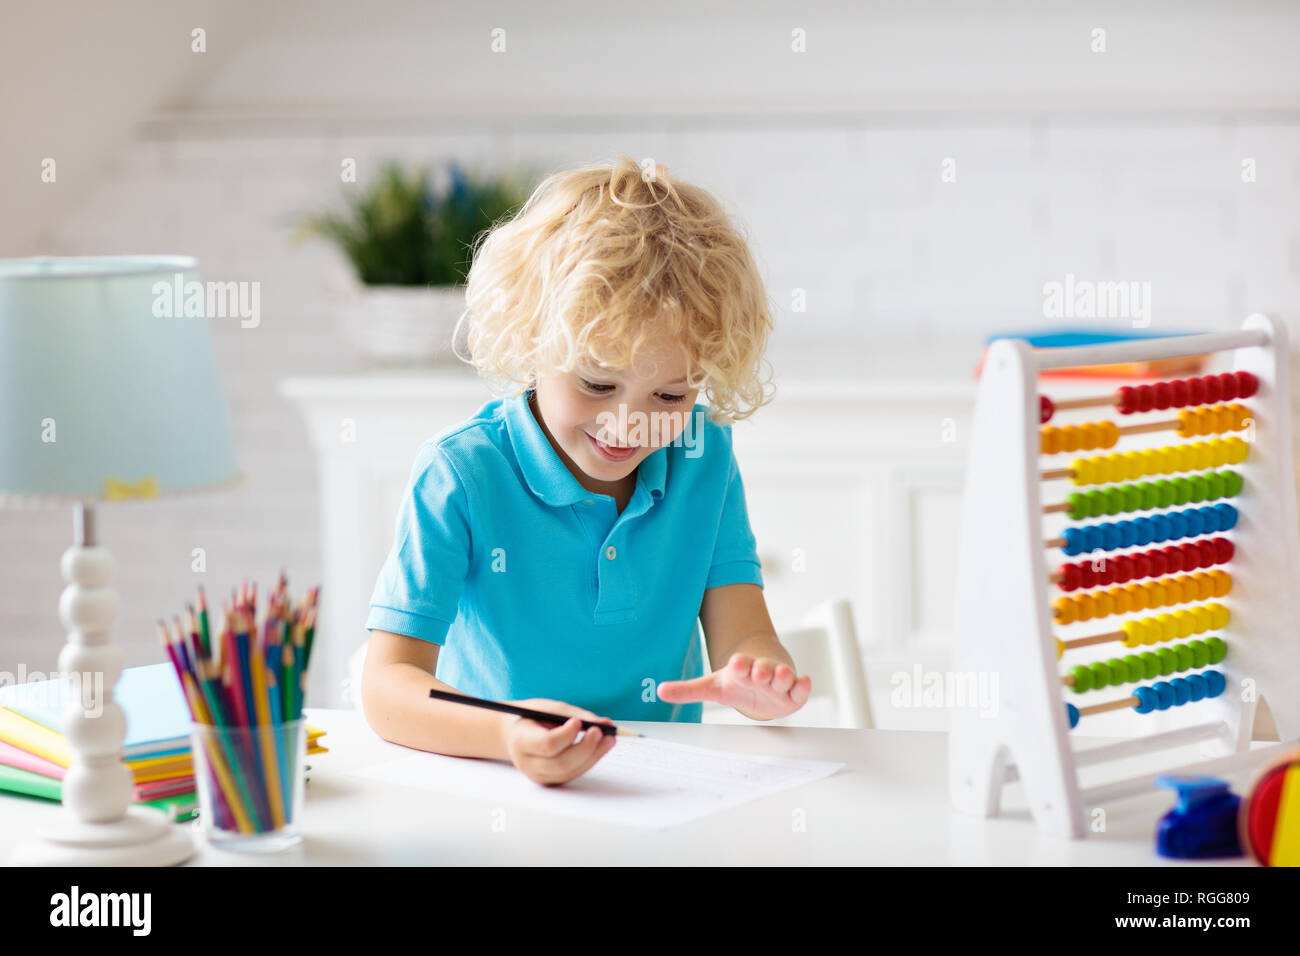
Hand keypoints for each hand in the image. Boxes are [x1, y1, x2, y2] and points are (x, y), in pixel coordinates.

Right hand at [501, 698, 616, 785]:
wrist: (517, 735)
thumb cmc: (532, 718)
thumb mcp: (548, 709)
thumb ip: (576, 714)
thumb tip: (605, 723)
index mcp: (522, 741)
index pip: (547, 744)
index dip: (566, 734)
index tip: (579, 722)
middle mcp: (529, 764)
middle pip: (561, 763)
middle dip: (585, 748)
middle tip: (601, 731)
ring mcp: (541, 776)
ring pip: (572, 771)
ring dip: (594, 754)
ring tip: (609, 737)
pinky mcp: (553, 780)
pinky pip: (575, 773)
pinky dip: (591, 758)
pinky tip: (602, 746)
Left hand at [656, 654, 811, 719]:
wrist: (764, 677)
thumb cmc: (737, 682)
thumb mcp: (713, 686)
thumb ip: (687, 690)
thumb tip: (659, 690)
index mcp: (740, 669)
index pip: (739, 665)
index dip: (738, 664)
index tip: (735, 663)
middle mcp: (760, 672)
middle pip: (763, 669)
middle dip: (762, 670)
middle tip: (759, 673)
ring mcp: (778, 681)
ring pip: (782, 677)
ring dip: (782, 676)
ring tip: (781, 676)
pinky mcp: (792, 693)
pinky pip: (800, 689)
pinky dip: (804, 686)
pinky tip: (805, 682)